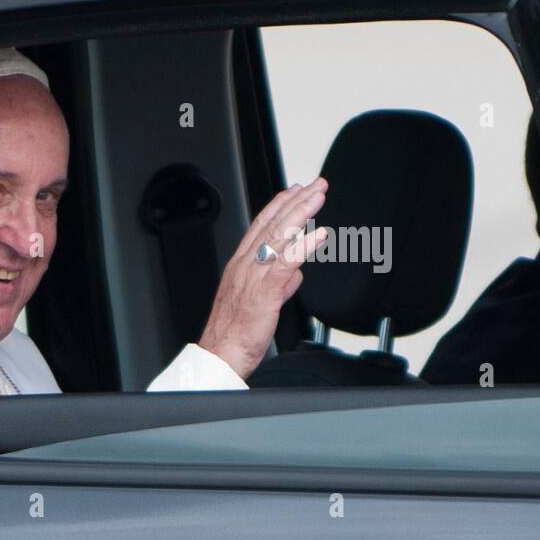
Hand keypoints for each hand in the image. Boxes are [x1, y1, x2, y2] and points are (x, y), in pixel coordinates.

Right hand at [198, 178, 328, 379]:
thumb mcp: (261, 301)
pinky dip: (303, 247)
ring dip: (301, 213)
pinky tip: (318, 235)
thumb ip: (279, 283)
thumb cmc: (236, 332)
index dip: (280, 204)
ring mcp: (254, 276)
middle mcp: (246, 265)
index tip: (296, 190)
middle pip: (273, 223)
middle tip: (315, 184)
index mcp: (242, 264)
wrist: (221, 355)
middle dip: (296, 200)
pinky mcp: (264, 292)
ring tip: (318, 197)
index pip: (262, 225)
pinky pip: (286, 264)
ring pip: (279, 236)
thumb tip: (296, 274)